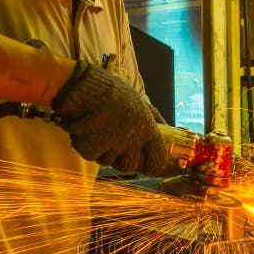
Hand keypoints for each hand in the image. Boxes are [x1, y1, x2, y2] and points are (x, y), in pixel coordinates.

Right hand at [51, 60, 166, 174]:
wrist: (83, 86)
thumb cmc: (113, 93)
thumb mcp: (140, 102)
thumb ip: (155, 119)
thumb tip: (170, 129)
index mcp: (148, 130)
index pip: (157, 161)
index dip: (152, 166)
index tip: (148, 164)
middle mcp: (132, 141)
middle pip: (129, 166)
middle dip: (121, 159)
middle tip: (114, 144)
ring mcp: (112, 146)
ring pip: (108, 162)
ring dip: (103, 151)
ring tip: (99, 130)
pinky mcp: (92, 148)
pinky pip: (92, 156)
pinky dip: (87, 146)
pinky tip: (86, 130)